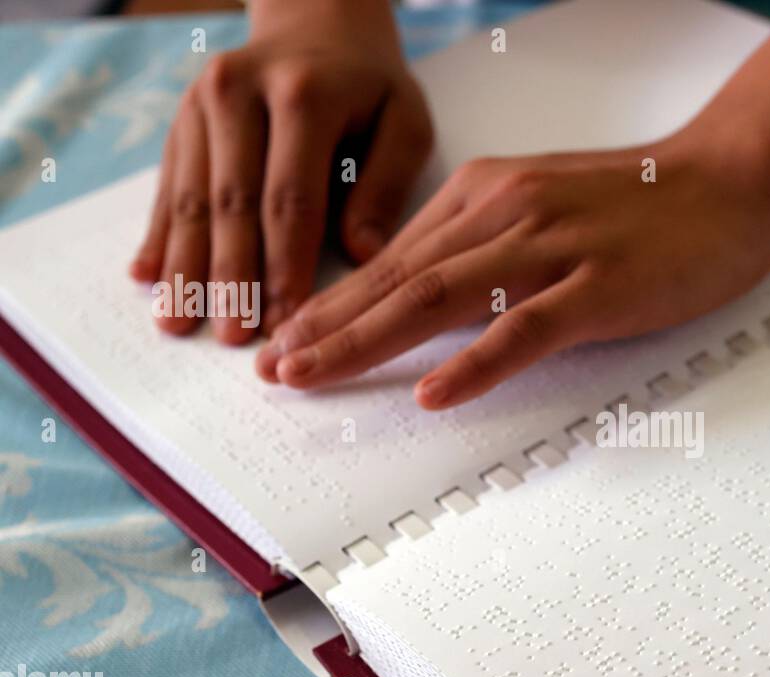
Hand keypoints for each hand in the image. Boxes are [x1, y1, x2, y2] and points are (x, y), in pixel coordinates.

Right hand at [130, 0, 432, 342]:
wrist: (318, 22)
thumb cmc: (372, 87)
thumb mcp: (405, 123)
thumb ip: (387, 187)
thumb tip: (364, 256)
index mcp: (302, 95)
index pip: (291, 198)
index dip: (286, 266)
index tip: (286, 320)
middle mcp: (239, 92)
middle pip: (234, 205)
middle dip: (232, 278)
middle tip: (231, 338)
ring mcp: (201, 104)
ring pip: (193, 200)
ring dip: (187, 268)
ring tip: (179, 324)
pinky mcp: (181, 120)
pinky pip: (169, 186)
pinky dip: (161, 236)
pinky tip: (150, 279)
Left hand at [254, 134, 769, 408]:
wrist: (729, 178)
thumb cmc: (640, 203)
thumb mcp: (544, 208)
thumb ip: (485, 245)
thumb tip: (427, 296)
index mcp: (486, 194)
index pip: (391, 256)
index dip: (333, 301)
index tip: (287, 336)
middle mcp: (505, 214)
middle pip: (398, 277)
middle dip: (327, 325)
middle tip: (273, 367)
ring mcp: (551, 250)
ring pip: (440, 298)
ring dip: (368, 340)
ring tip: (314, 375)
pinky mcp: (597, 286)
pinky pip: (524, 328)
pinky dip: (474, 363)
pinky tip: (433, 392)